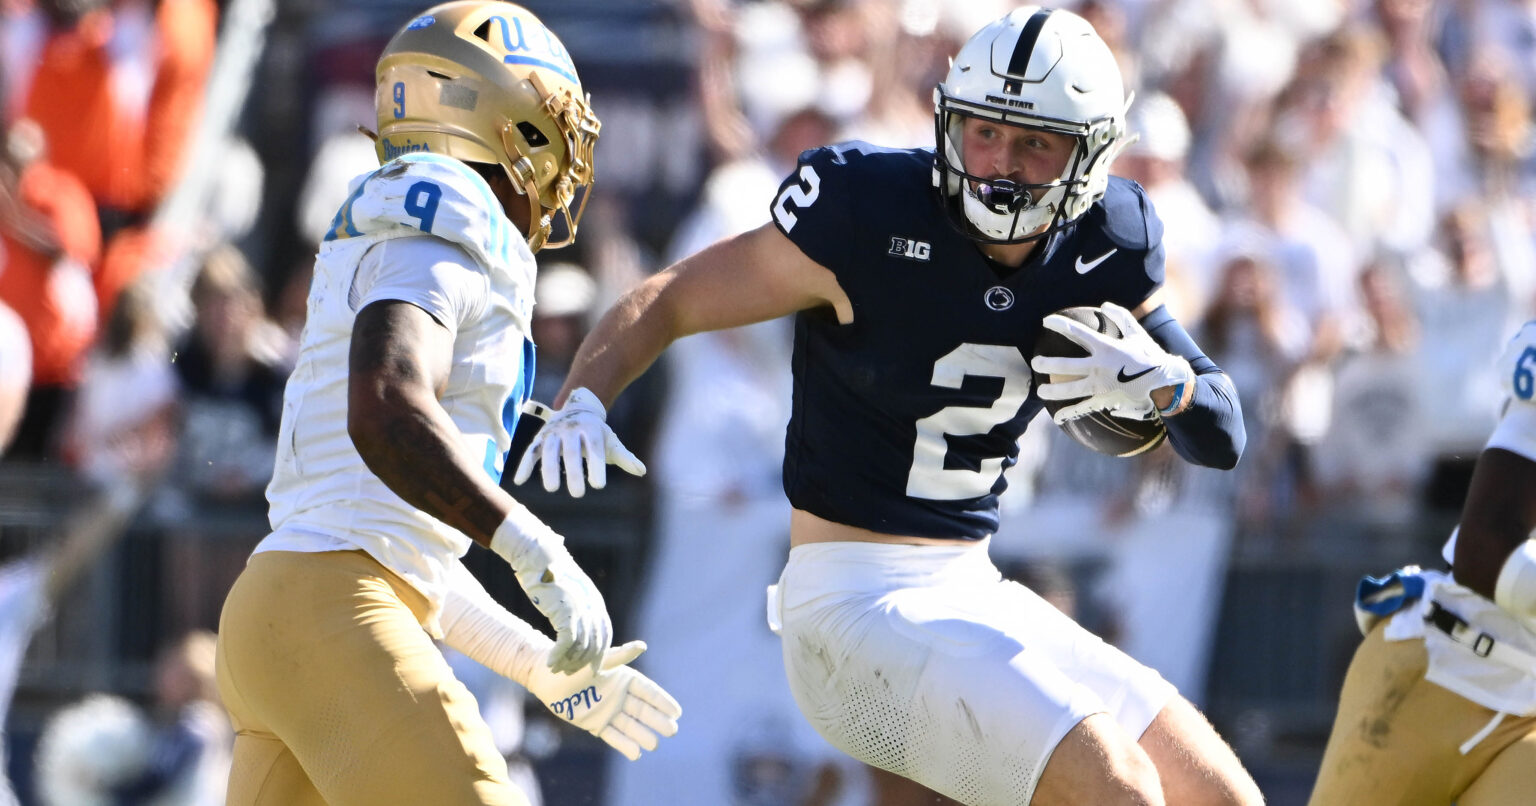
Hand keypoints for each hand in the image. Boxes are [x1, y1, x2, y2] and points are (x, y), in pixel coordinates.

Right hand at [491, 514, 612, 674]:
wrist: (540, 556)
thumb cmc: (550, 572)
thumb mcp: (569, 590)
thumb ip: (576, 605)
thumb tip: (571, 617)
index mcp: (595, 603)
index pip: (605, 635)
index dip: (599, 654)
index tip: (592, 669)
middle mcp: (592, 608)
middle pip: (595, 645)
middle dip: (582, 663)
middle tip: (567, 673)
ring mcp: (581, 610)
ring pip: (580, 648)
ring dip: (568, 663)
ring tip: (555, 669)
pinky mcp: (565, 613)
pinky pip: (566, 643)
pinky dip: (558, 656)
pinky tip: (549, 663)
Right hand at [512, 387, 645, 497]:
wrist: (576, 408)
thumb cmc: (597, 432)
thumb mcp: (611, 441)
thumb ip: (624, 457)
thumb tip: (642, 471)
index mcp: (592, 428)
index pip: (594, 447)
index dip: (597, 465)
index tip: (599, 486)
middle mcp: (571, 428)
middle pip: (572, 450)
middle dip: (574, 471)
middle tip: (578, 495)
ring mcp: (553, 432)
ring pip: (549, 450)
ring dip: (548, 469)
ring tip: (552, 489)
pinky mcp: (539, 438)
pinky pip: (530, 451)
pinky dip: (524, 465)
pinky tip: (519, 482)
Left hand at [525, 640, 681, 760]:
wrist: (548, 677)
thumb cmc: (575, 664)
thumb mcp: (600, 660)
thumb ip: (621, 656)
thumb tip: (642, 646)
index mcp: (624, 678)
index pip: (649, 692)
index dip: (663, 702)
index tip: (677, 713)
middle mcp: (619, 696)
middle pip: (643, 711)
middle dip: (657, 721)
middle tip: (672, 731)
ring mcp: (609, 711)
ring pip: (630, 725)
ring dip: (643, 735)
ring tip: (654, 745)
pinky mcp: (596, 724)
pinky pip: (613, 736)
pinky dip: (624, 745)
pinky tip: (637, 754)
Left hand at [1031, 302, 1192, 422]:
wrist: (1164, 382)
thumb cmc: (1150, 356)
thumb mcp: (1137, 332)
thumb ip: (1121, 317)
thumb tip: (1105, 305)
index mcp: (1105, 348)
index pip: (1076, 333)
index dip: (1059, 325)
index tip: (1045, 321)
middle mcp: (1098, 367)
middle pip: (1066, 365)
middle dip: (1047, 364)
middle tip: (1035, 363)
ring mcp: (1100, 385)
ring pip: (1070, 389)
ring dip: (1052, 391)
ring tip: (1040, 391)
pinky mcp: (1104, 400)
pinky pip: (1083, 408)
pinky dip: (1069, 413)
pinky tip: (1057, 417)